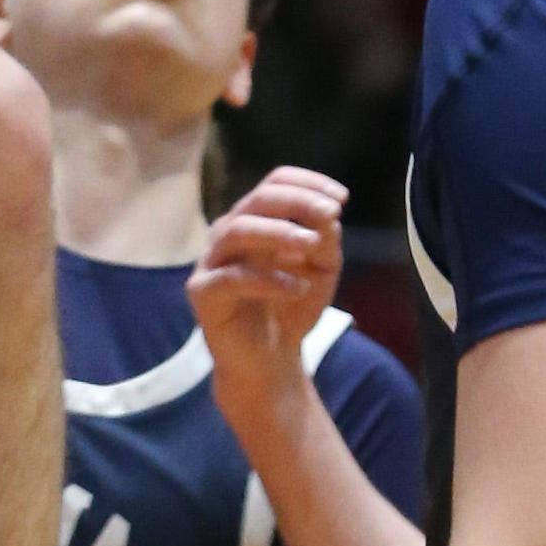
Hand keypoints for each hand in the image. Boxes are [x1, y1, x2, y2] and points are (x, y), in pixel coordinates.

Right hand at [191, 169, 346, 426]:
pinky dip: (269, 280)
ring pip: (238, 230)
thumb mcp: (321, 270)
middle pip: (257, 199)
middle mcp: (229, 232)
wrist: (268, 362)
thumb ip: (325, 241)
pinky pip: (232, 278)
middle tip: (330, 214)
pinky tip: (297, 288)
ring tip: (313, 245)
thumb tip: (328, 216)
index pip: (274, 182)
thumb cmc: (291, 309)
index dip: (307, 182)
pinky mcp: (203, 293)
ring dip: (280, 232)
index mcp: (255, 220)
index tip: (341, 198)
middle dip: (297, 202)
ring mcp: (212, 260)